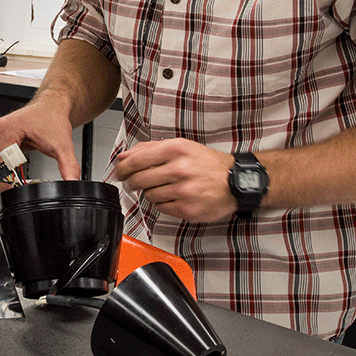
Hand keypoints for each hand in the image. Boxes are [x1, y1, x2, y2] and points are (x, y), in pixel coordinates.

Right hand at [0, 102, 80, 193]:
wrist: (49, 107)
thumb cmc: (51, 119)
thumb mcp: (62, 144)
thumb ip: (68, 165)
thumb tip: (72, 181)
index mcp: (6, 130)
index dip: (7, 183)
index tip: (17, 193)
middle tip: (13, 195)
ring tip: (13, 185)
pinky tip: (10, 174)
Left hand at [112, 138, 236, 222]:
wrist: (235, 182)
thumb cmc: (208, 164)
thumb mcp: (182, 146)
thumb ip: (150, 149)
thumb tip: (124, 155)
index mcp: (175, 150)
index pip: (136, 160)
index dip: (123, 168)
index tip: (120, 171)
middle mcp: (179, 169)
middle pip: (138, 179)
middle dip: (133, 181)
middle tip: (136, 181)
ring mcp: (183, 191)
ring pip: (148, 195)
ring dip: (151, 192)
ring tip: (164, 187)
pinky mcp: (187, 209)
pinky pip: (160, 208)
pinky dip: (162, 203)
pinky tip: (173, 197)